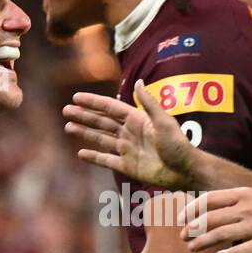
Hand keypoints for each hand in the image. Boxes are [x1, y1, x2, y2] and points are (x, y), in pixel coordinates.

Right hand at [63, 80, 196, 188]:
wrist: (184, 170)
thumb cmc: (178, 144)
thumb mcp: (164, 121)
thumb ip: (149, 103)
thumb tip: (138, 82)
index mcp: (137, 119)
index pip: (110, 108)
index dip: (93, 102)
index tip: (76, 97)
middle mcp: (130, 133)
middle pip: (102, 122)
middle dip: (84, 116)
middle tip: (66, 111)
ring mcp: (127, 150)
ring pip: (101, 139)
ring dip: (85, 133)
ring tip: (68, 127)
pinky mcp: (127, 166)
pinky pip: (106, 160)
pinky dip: (93, 157)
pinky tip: (80, 153)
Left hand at [182, 187, 251, 252]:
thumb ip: (235, 201)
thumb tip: (208, 208)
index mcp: (244, 194)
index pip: (209, 199)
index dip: (191, 209)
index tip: (181, 219)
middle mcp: (248, 208)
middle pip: (210, 219)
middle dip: (192, 228)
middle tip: (182, 237)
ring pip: (220, 235)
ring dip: (202, 242)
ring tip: (192, 247)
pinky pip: (239, 252)